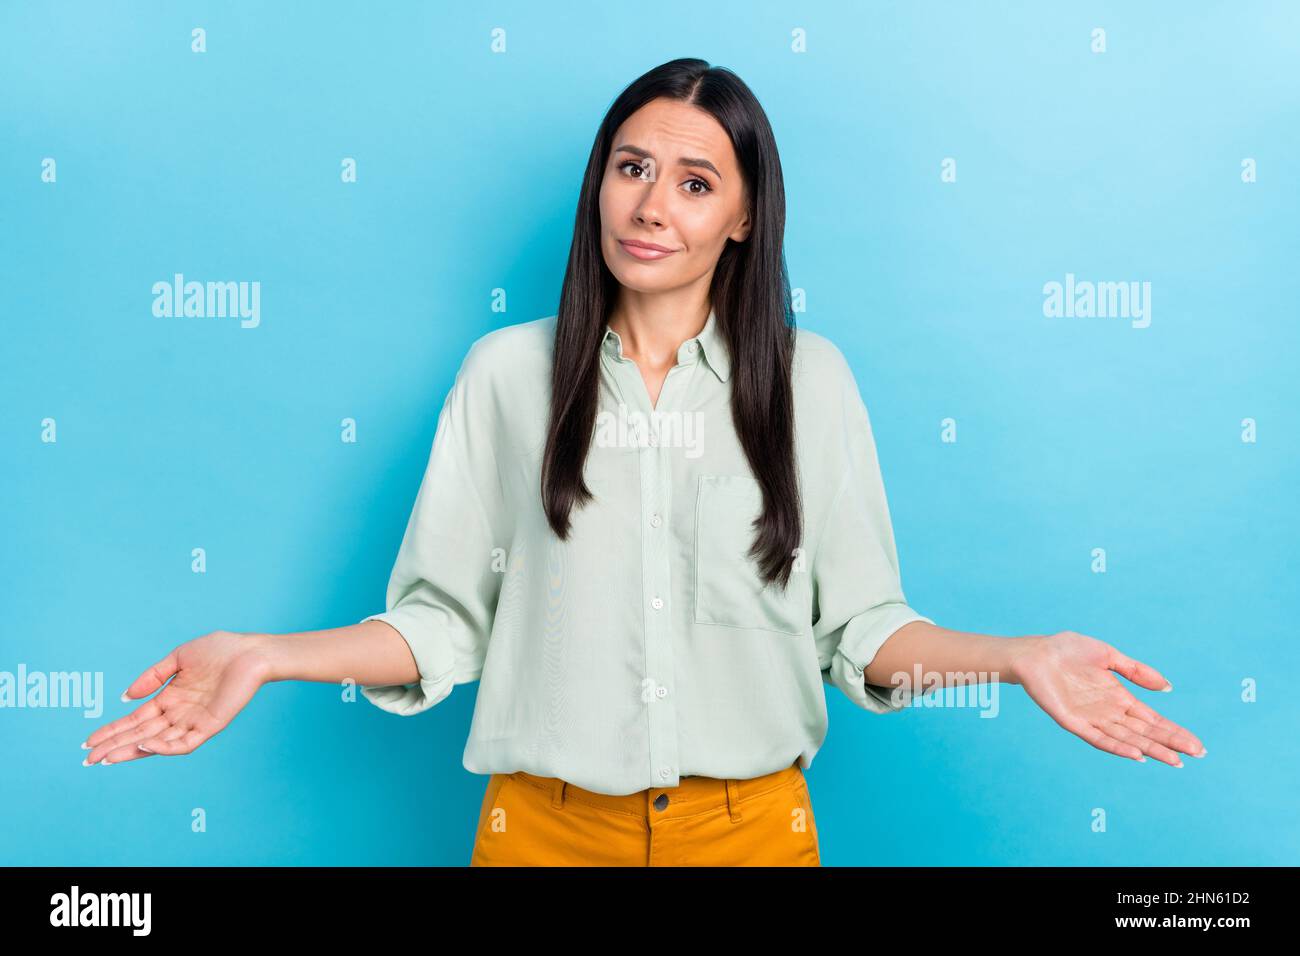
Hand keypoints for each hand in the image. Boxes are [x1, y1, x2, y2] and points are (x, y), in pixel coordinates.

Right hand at [81, 631, 270, 765]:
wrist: (251, 651)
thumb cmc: (221, 650)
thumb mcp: (179, 658)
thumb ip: (152, 677)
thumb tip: (125, 698)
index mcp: (170, 698)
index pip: (135, 719)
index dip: (112, 730)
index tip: (88, 741)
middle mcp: (179, 713)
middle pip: (140, 734)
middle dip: (114, 746)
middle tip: (88, 759)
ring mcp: (194, 721)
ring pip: (157, 743)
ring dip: (132, 750)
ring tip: (108, 757)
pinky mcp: (211, 725)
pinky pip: (185, 743)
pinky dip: (165, 747)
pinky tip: (145, 745)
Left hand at [1010, 631, 1205, 765]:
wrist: (1035, 651)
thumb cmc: (1067, 650)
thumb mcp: (1108, 655)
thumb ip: (1137, 671)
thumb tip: (1169, 687)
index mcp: (1119, 697)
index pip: (1153, 719)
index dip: (1174, 731)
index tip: (1198, 744)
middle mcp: (1109, 711)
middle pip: (1146, 732)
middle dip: (1171, 743)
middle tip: (1197, 754)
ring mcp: (1091, 718)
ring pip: (1127, 739)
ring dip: (1150, 749)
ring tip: (1175, 759)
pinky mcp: (1072, 721)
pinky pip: (1098, 738)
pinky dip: (1117, 747)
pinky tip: (1136, 754)